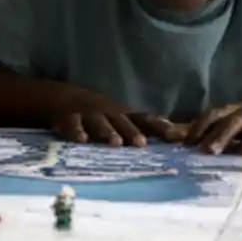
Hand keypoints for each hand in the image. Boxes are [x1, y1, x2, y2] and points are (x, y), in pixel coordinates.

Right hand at [50, 95, 184, 146]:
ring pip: (99, 123)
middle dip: (132, 132)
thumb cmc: (99, 112)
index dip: (160, 127)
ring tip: (115, 142)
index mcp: (123, 114)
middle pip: (122, 122)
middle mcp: (108, 113)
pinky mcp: (69, 118)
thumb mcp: (122, 116)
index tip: (175, 137)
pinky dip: (77, 131)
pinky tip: (82, 139)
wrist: (62, 97)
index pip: (145, 120)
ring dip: (108, 131)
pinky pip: (73, 125)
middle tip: (141, 143)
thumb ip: (146, 126)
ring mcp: (88, 115)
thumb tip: (179, 134)